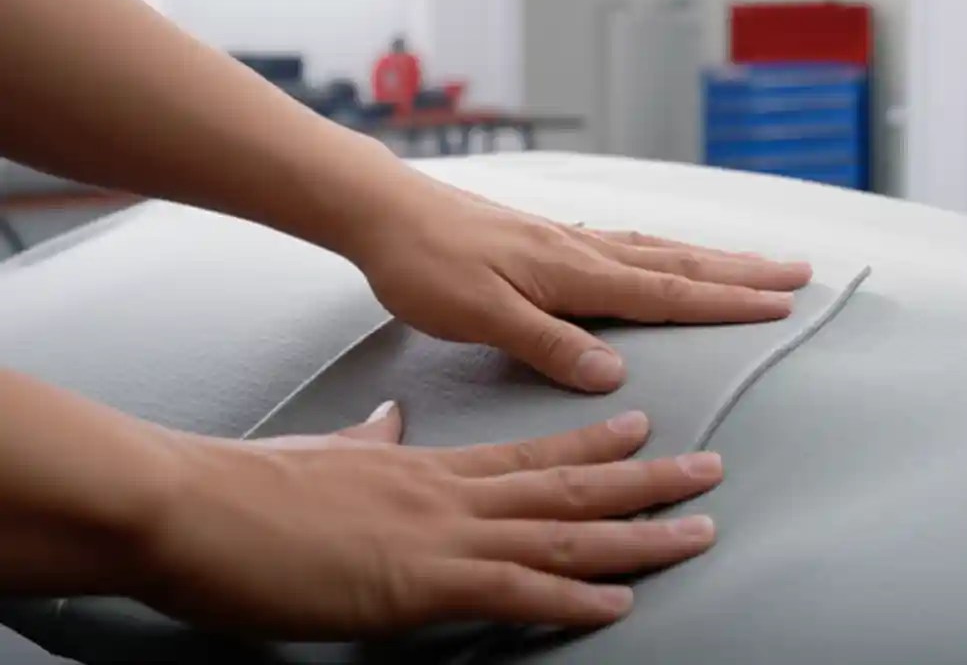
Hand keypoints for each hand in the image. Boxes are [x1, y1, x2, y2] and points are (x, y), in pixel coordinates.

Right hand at [136, 404, 721, 637]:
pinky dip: (573, 598)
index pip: (532, 454)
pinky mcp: (420, 582)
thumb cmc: (253, 488)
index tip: (645, 430)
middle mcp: (453, 494)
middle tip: (713, 469)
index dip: (594, 443)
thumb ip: (367, 440)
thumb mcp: (326, 456)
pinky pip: (515, 590)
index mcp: (431, 467)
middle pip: (570, 484)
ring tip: (699, 531)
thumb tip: (386, 421)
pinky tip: (619, 603)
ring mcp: (442, 535)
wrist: (195, 503)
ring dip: (638, 536)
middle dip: (648, 482)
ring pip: (563, 532)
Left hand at [350, 178, 811, 392]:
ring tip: (756, 263)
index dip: (725, 304)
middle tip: (798, 274)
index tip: (780, 306)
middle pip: (678, 263)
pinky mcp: (549, 240)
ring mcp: (568, 241)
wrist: (384, 211)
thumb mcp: (479, 316)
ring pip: (657, 250)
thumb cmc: (424, 267)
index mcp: (572, 273)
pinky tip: (667, 254)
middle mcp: (581, 251)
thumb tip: (614, 376)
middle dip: (741, 273)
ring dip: (713, 259)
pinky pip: (628, 245)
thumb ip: (547, 344)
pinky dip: (666, 251)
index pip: (665, 293)